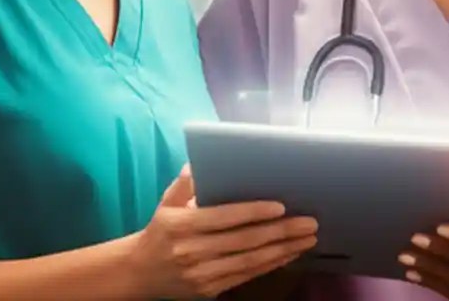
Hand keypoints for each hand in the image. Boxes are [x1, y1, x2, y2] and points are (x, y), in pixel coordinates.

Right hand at [129, 165, 317, 298]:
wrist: (139, 272)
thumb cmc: (160, 231)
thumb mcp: (167, 202)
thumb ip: (186, 183)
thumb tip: (202, 161)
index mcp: (182, 226)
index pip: (224, 218)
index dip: (254, 212)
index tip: (281, 206)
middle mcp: (192, 251)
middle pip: (244, 241)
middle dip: (280, 232)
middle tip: (309, 222)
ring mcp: (201, 274)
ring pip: (250, 262)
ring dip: (283, 250)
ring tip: (307, 239)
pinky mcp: (209, 290)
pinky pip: (246, 276)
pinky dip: (271, 265)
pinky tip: (289, 254)